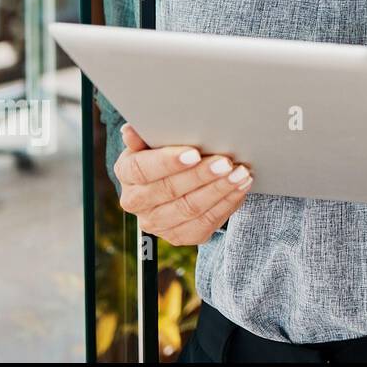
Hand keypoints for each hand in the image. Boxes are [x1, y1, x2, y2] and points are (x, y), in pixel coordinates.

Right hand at [114, 124, 253, 245]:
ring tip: (240, 173)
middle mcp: (135, 202)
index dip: (168, 162)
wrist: (174, 181)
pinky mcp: (179, 236)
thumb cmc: (168, 152)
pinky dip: (226, 204)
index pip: (142, 170)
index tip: (195, 153)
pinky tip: (240, 188)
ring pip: (190, 208)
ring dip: (219, 190)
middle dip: (201, 175)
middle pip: (169, 190)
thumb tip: (131, 130)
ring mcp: (156, 223)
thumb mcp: (156, 139)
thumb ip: (146, 135)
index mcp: (126, 173)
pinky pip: (205, 223)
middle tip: (226, 162)